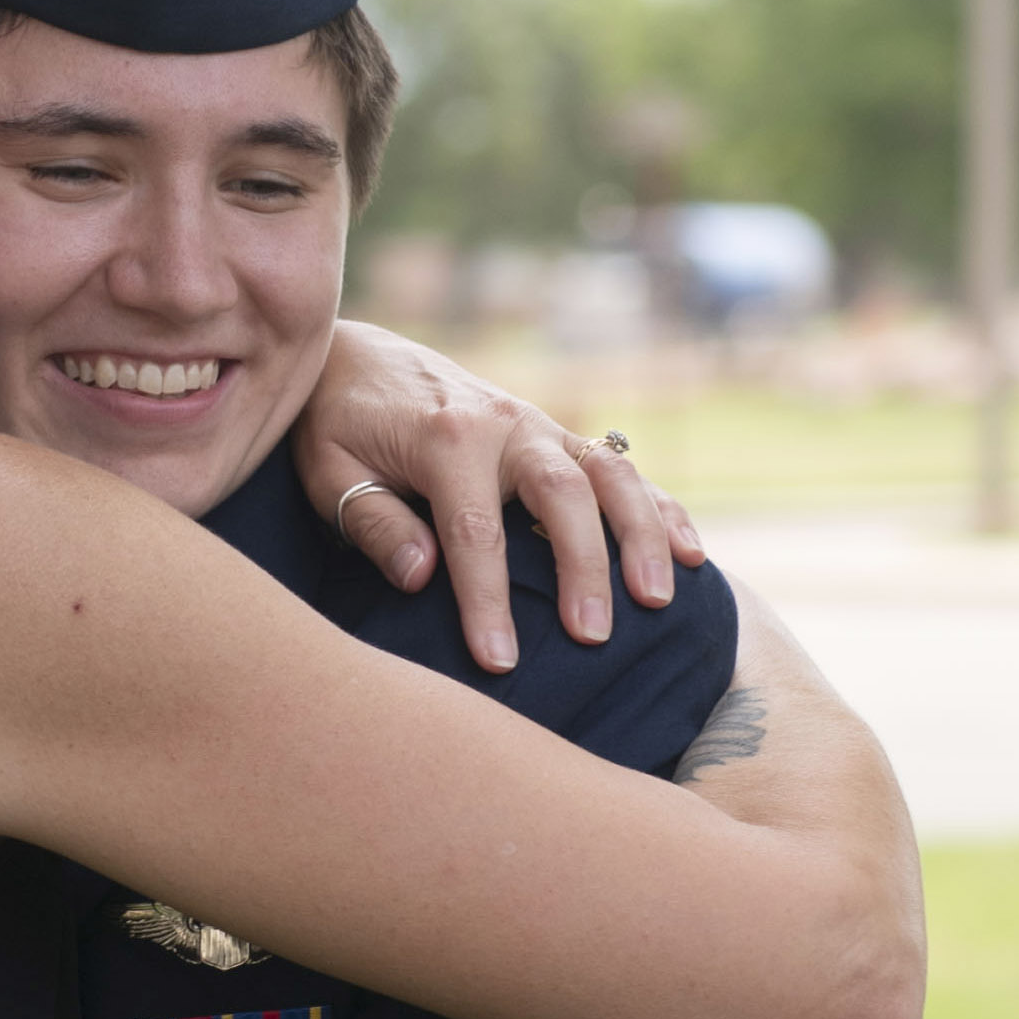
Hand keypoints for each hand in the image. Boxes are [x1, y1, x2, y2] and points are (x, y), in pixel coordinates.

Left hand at [291, 320, 706, 672]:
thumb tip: (422, 576)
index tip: (500, 660)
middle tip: (592, 638)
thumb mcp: (330, 472)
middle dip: (582, 569)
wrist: (355, 357)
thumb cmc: (337, 426)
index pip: (474, 531)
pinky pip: (619, 467)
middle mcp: (504, 423)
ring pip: (608, 475)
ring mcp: (537, 424)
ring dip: (640, 535)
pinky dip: (658, 507)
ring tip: (658, 600)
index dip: (488, 600)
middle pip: (560, 498)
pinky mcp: (555, 432)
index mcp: (444, 437)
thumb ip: (374, 522)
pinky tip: (689, 553)